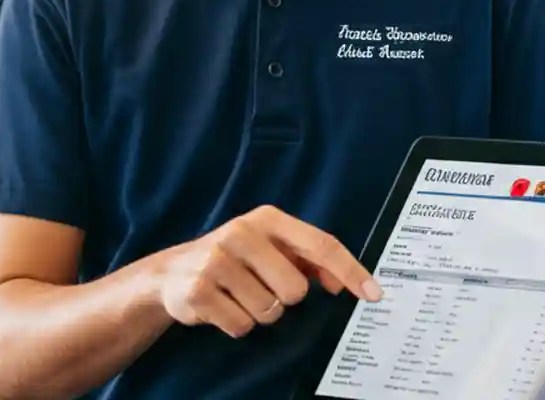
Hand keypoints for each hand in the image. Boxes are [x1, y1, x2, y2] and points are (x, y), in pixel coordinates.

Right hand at [159, 205, 382, 337]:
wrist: (171, 272)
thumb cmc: (235, 258)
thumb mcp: (270, 247)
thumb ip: (309, 259)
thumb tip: (342, 283)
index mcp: (267, 219)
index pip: (321, 244)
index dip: (350, 270)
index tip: (373, 293)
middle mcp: (242, 234)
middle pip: (296, 289)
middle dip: (284, 298)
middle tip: (262, 287)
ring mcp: (217, 261)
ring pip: (269, 312)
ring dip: (259, 313)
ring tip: (238, 296)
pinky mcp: (197, 291)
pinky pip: (241, 325)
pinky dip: (237, 324)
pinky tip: (222, 306)